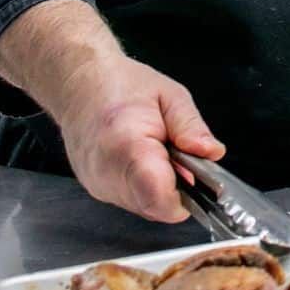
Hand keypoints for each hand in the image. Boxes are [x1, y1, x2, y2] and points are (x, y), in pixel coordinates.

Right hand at [45, 47, 226, 221]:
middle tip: (175, 156)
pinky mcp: (96, 189)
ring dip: (160, 188)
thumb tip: (211, 153)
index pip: (162, 199)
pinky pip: (131, 200)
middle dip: (176, 189)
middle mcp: (107, 173)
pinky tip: (140, 159)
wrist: (78, 83)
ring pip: (145, 207)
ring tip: (155, 153)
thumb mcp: (170, 95)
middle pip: (156, 207)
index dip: (187, 195)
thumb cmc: (120, 84)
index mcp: (128, 146)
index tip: (195, 174)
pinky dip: (144, 186)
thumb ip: (192, 128)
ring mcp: (98, 185)